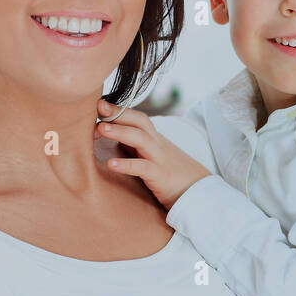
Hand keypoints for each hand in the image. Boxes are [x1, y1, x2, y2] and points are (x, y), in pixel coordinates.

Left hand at [96, 99, 211, 210]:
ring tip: (100, 129)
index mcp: (154, 139)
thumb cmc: (170, 175)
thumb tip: (106, 139)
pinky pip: (143, 167)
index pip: (138, 118)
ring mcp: (160, 159)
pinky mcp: (160, 176)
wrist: (198, 191)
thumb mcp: (151, 157)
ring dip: (120, 132)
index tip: (99, 104)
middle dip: (119, 113)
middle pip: (140, 121)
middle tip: (98, 107)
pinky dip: (126, 164)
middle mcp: (157, 145)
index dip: (119, 110)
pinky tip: (110, 164)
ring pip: (141, 139)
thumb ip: (134, 147)